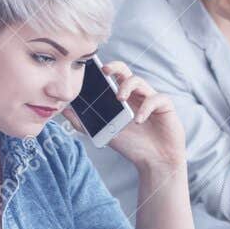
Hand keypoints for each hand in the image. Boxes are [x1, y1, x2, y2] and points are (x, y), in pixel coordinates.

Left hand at [65, 60, 184, 171]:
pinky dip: (146, 108)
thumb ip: (84, 124)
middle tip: (105, 71)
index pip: (113, 77)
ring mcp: (151, 98)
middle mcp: (137, 95)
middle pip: (126, 72)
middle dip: (115, 67)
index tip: (92, 68)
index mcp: (123, 98)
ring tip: (120, 99)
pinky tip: (138, 121)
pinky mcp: (165, 106)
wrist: (154, 162)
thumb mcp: (105, 134)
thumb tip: (64, 111)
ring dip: (127, 87)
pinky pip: (156, 99)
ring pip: (140, 81)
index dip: (105, 69)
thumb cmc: (133, 145)